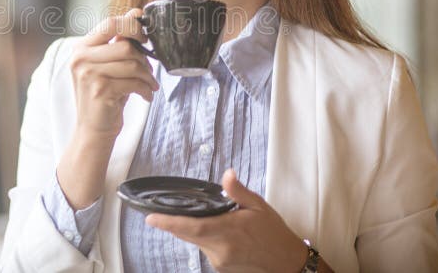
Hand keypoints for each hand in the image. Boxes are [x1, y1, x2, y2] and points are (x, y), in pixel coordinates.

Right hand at [57, 9, 159, 209]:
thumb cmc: (105, 95)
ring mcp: (88, 74)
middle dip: (143, 57)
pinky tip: (146, 95)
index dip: (132, 26)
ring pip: (132, 63)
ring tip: (149, 84)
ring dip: (147, 75)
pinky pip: (133, 81)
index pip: (109, 23)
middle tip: (148, 69)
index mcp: (82, 48)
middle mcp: (80, 58)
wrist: (94, 130)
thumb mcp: (110, 65)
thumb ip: (119, 41)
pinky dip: (145, 89)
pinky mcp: (100, 90)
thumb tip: (135, 12)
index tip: (144, 37)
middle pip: (125, 45)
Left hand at [146, 169, 307, 272]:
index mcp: (230, 231)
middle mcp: (221, 249)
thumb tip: (227, 174)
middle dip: (172, 224)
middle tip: (157, 215)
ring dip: (191, 230)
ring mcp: (219, 261)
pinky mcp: (220, 268)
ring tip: (200, 218)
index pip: (193, 227)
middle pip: (188, 235)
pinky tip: (214, 231)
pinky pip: (204, 249)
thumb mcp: (259, 206)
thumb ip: (239, 191)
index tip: (151, 218)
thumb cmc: (273, 232)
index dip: (170, 223)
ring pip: (195, 242)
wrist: (286, 262)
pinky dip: (202, 238)